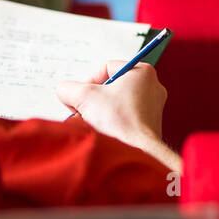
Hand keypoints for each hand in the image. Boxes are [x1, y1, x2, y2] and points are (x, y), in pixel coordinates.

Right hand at [56, 63, 177, 170]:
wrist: (137, 150)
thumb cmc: (119, 121)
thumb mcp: (83, 97)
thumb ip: (68, 88)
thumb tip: (65, 92)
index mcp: (142, 71)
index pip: (106, 68)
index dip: (89, 82)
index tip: (83, 97)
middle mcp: (152, 86)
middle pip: (111, 87)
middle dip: (93, 99)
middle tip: (85, 110)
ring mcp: (153, 106)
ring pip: (117, 103)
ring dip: (100, 112)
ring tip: (94, 123)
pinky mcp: (149, 124)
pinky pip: (125, 117)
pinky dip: (112, 123)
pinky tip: (105, 132)